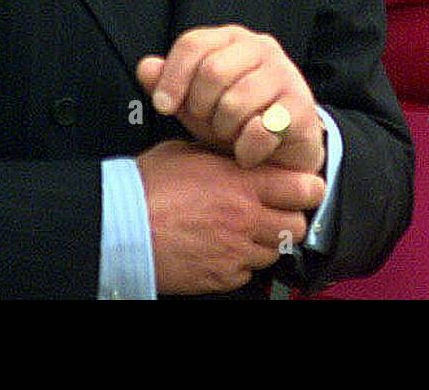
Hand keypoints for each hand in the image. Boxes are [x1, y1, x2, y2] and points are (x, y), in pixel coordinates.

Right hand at [136, 139, 326, 294]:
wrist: (120, 226)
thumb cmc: (148, 186)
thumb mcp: (190, 151)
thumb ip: (222, 155)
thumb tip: (237, 153)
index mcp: (242, 183)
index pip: (303, 188)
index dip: (307, 187)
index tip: (304, 187)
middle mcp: (246, 219)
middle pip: (297, 226)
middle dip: (289, 218)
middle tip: (275, 211)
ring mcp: (235, 252)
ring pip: (275, 252)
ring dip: (265, 242)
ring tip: (243, 230)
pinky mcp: (221, 277)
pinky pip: (248, 273)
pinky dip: (241, 262)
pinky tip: (222, 248)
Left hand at [137, 25, 324, 173]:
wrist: (280, 154)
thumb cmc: (232, 121)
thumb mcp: (194, 103)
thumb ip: (167, 84)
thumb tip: (145, 67)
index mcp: (232, 39)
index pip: (193, 44)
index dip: (172, 77)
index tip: (163, 107)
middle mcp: (261, 48)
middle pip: (212, 72)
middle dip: (201, 108)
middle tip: (208, 123)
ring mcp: (285, 75)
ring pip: (235, 102)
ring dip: (224, 130)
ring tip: (230, 136)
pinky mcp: (302, 107)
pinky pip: (260, 130)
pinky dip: (246, 150)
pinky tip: (248, 154)